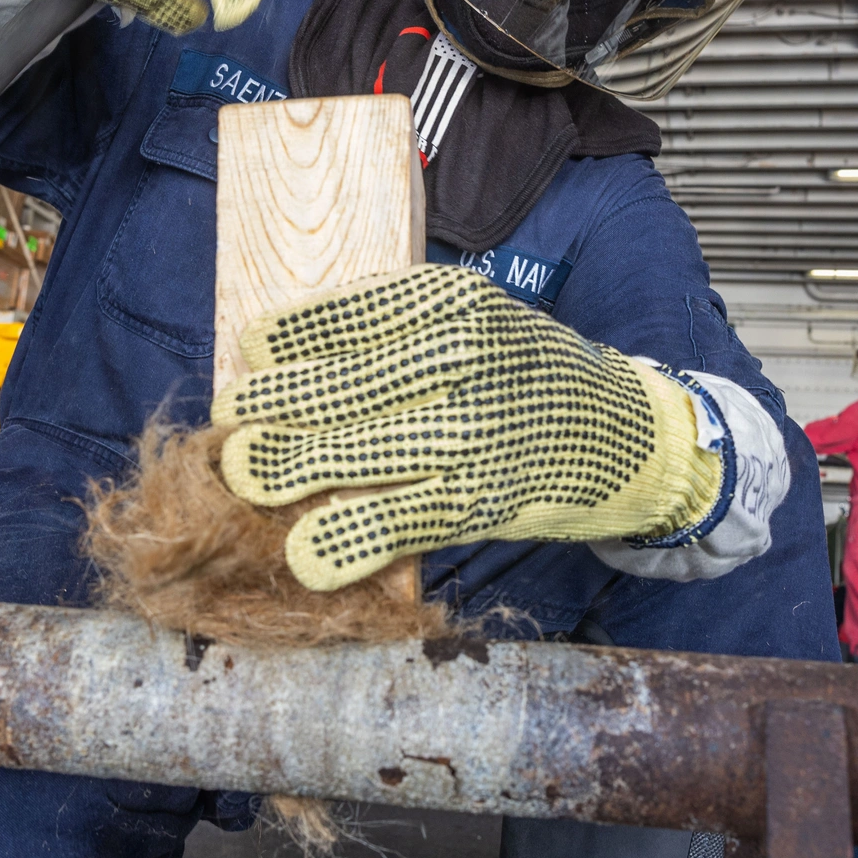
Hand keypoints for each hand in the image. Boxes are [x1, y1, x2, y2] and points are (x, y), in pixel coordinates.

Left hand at [210, 265, 725, 590]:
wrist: (629, 431)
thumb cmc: (527, 374)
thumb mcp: (477, 323)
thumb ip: (399, 335)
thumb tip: (288, 362)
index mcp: (458, 303)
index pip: (357, 312)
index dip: (295, 334)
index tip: (252, 349)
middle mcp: (469, 358)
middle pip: (351, 381)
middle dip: (280, 403)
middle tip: (229, 420)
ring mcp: (478, 429)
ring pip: (368, 446)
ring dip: (296, 464)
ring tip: (244, 473)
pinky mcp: (487, 497)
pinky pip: (405, 516)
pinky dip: (351, 536)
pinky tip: (306, 554)